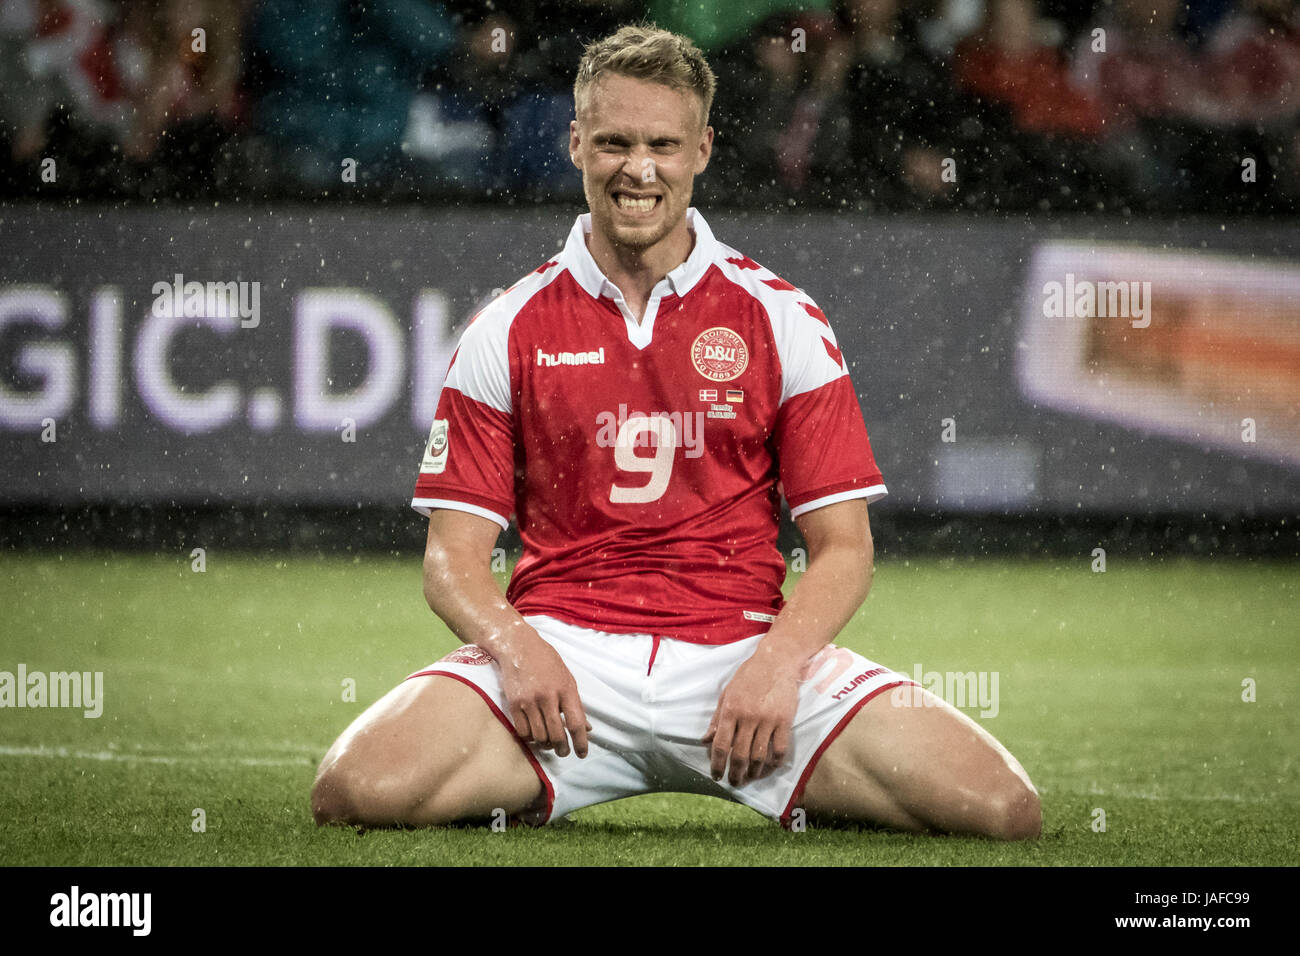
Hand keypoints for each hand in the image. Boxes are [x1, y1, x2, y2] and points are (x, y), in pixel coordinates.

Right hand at [496, 631, 590, 758]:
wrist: (518, 646)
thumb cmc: (546, 661)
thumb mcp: (567, 678)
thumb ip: (576, 704)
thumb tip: (588, 728)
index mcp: (566, 689)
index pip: (576, 723)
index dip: (581, 742)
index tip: (582, 754)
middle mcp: (548, 696)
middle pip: (557, 734)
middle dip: (562, 749)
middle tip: (563, 752)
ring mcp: (530, 701)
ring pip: (539, 736)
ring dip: (545, 745)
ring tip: (548, 744)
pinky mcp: (514, 703)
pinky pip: (523, 731)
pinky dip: (530, 739)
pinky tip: (534, 736)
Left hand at [704, 650, 800, 786]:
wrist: (776, 661)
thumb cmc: (749, 676)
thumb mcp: (727, 693)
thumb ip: (717, 719)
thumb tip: (704, 740)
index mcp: (731, 710)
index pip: (720, 744)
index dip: (716, 764)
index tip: (716, 776)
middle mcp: (748, 717)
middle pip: (739, 754)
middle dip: (735, 773)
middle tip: (734, 783)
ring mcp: (768, 720)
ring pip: (759, 756)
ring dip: (754, 772)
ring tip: (750, 778)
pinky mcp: (785, 721)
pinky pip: (780, 749)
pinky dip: (774, 763)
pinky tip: (769, 769)